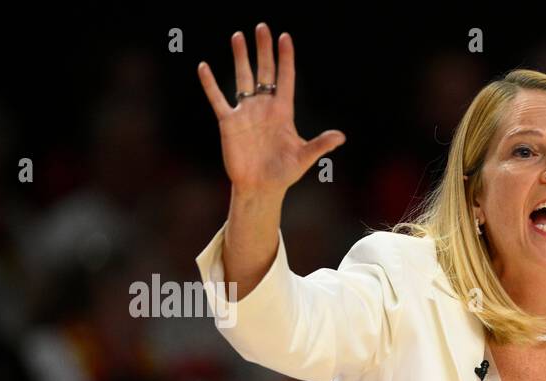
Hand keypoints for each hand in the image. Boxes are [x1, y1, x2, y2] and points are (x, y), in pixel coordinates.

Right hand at [197, 24, 344, 198]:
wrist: (261, 188)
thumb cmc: (284, 173)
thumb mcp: (304, 158)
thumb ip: (320, 144)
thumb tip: (341, 137)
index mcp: (283, 112)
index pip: (285, 79)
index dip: (285, 59)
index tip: (286, 37)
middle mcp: (264, 107)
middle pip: (264, 72)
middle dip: (264, 50)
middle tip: (262, 27)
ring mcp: (246, 113)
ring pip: (243, 79)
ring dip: (240, 58)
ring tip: (238, 36)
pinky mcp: (229, 123)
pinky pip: (218, 99)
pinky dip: (210, 84)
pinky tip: (204, 67)